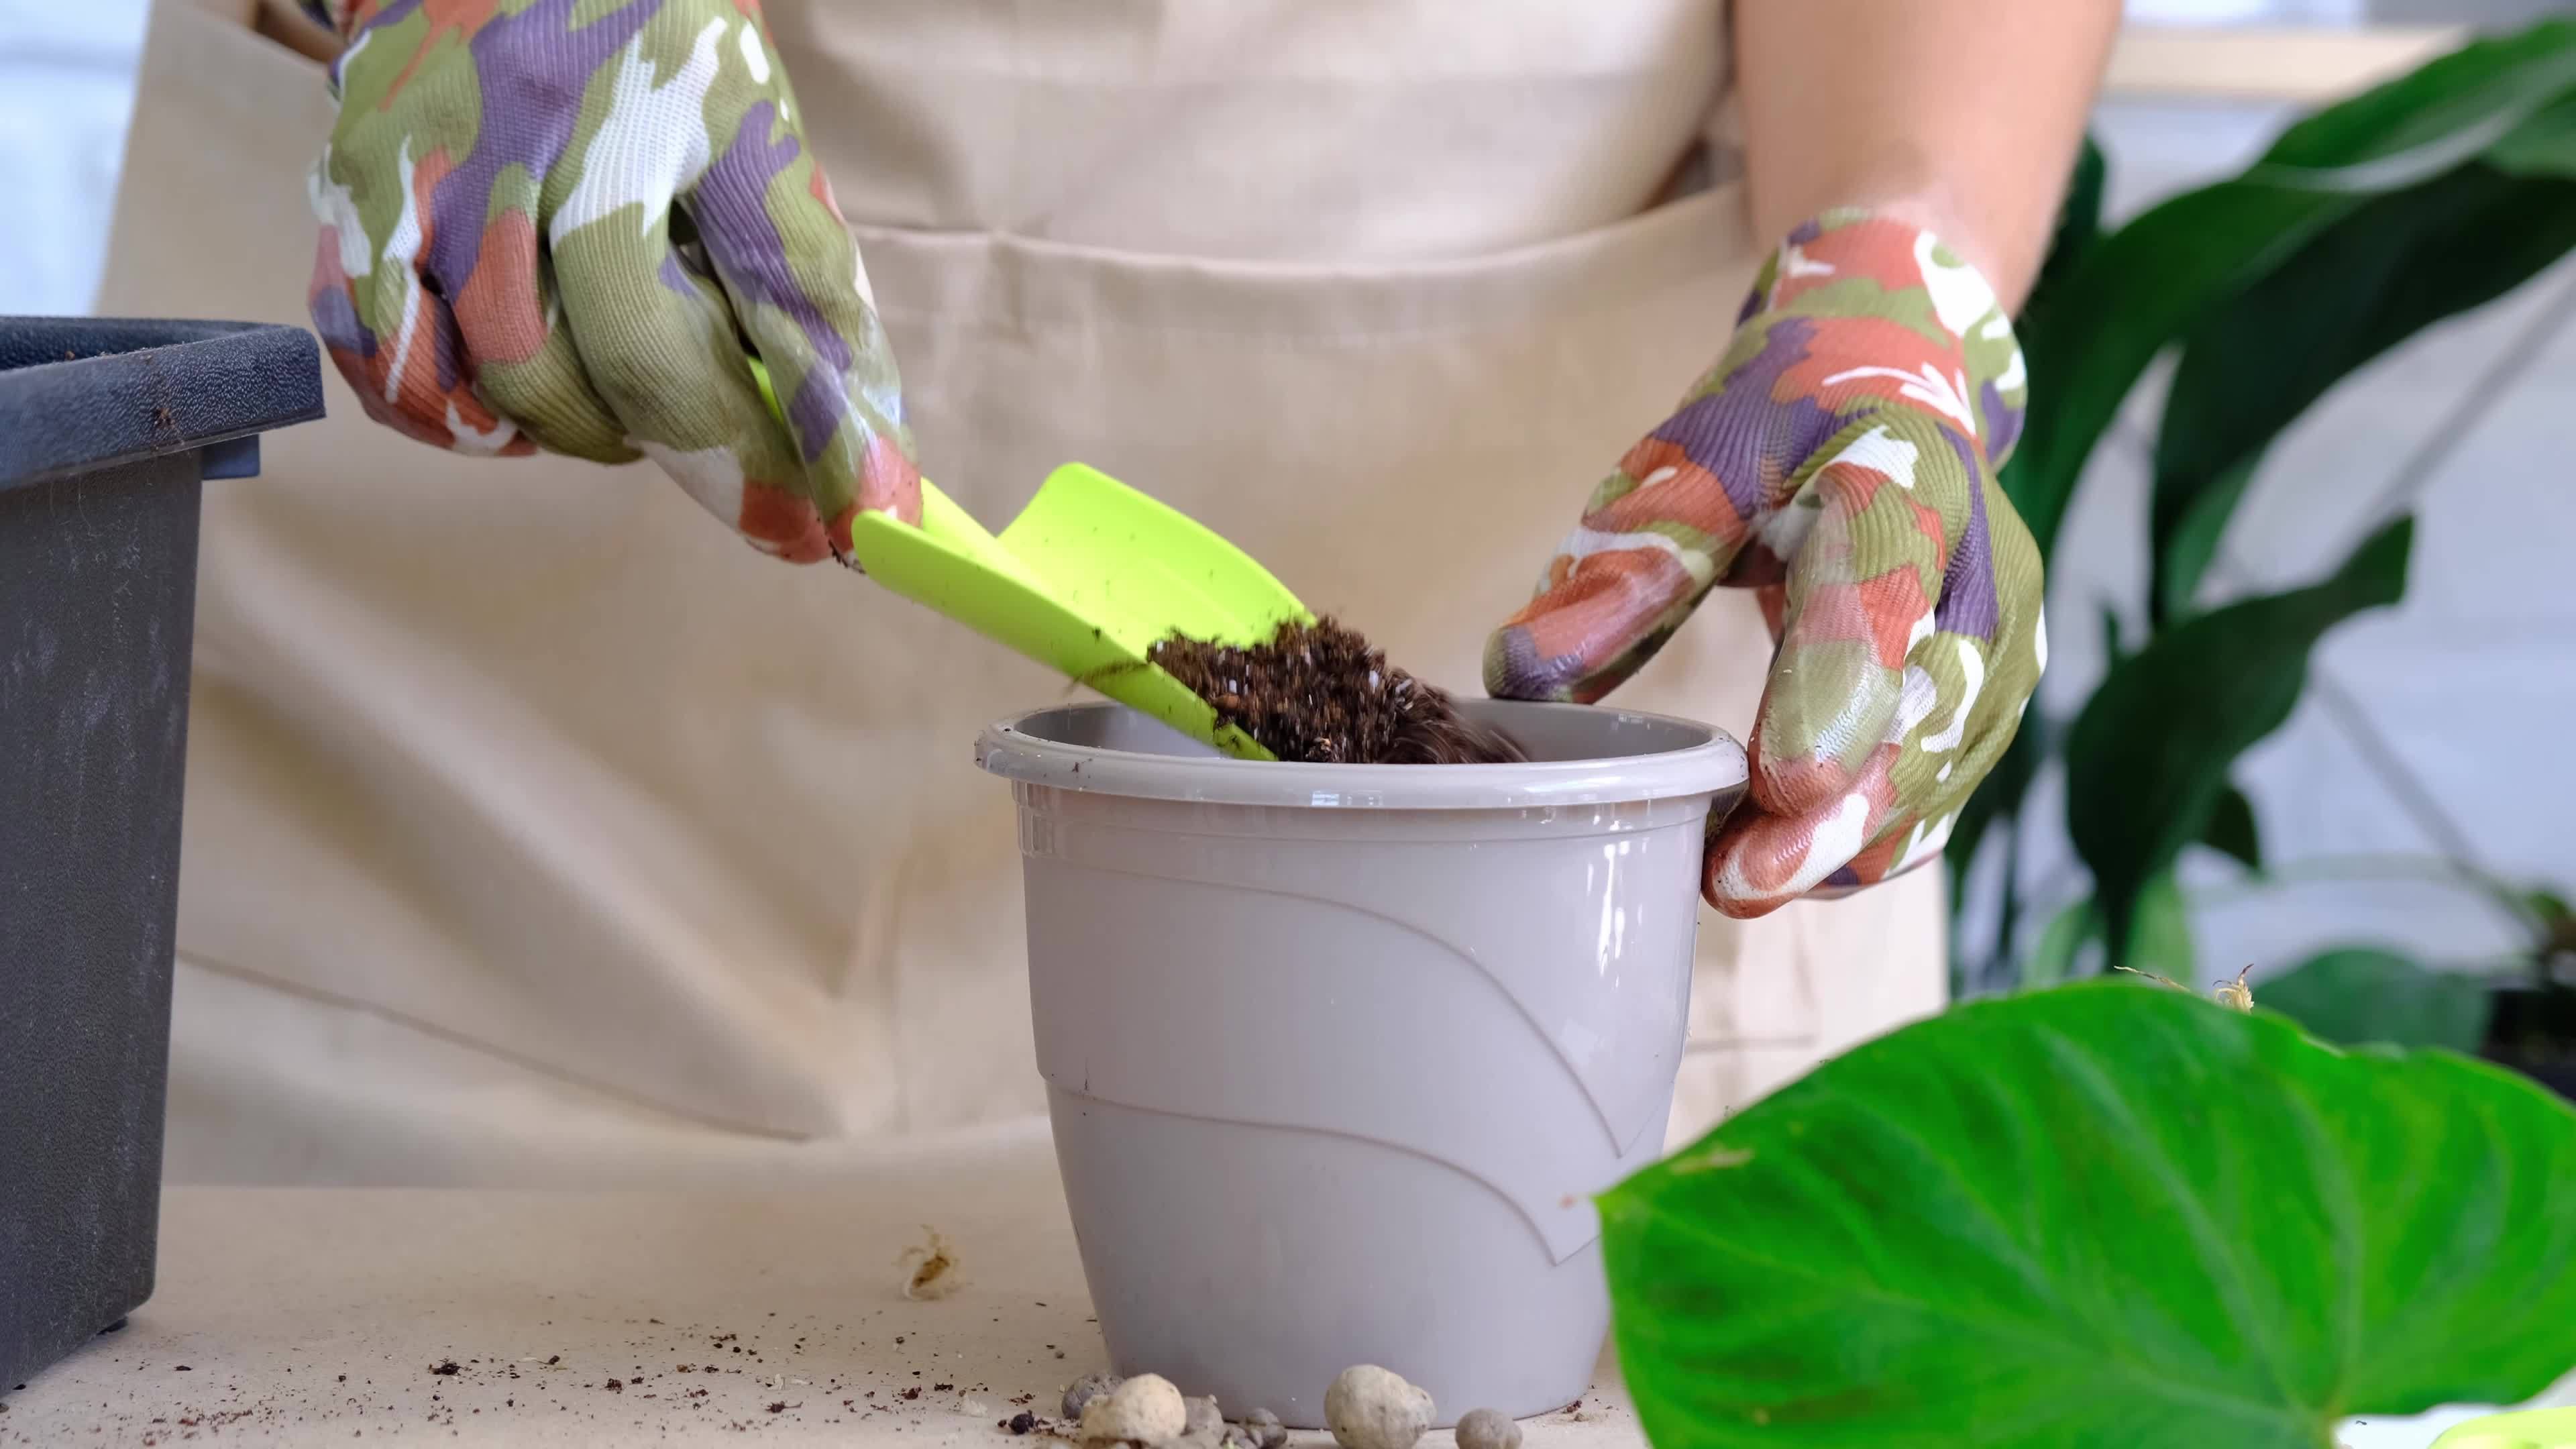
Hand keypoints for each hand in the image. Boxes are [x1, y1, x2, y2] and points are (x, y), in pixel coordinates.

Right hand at [301, 0, 917, 561]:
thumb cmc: (647, 39)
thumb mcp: (750, 128)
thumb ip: (800, 281)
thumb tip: (858, 454)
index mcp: (690, 101)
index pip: (777, 291)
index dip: (817, 434)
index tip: (854, 533)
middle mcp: (558, 127)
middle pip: (629, 351)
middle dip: (697, 453)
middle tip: (739, 480)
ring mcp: (441, 157)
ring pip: (501, 373)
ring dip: (576, 430)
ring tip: (621, 412)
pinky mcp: (352, 183)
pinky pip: (387, 356)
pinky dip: (454, 414)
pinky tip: (509, 399)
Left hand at [1485, 211, 2044, 917]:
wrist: (1891, 388)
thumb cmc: (1780, 425)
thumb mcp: (1695, 456)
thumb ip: (1627, 560)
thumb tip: (1519, 675)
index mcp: (1908, 480)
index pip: (1882, 583)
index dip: (1837, 683)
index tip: (1785, 781)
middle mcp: (1982, 574)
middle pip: (1928, 711)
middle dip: (1837, 814)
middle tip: (1739, 881)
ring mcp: (1999, 651)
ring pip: (1934, 776)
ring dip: (1836, 846)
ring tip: (1726, 883)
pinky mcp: (1987, 707)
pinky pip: (1932, 797)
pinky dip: (1854, 843)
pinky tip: (1776, 868)